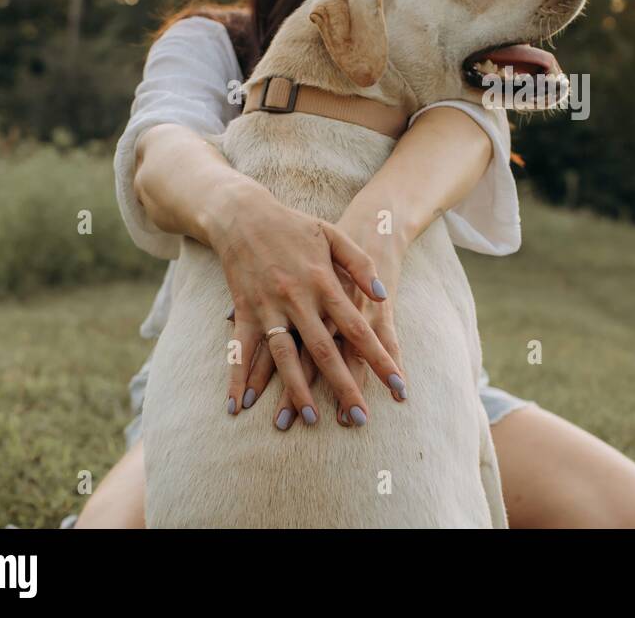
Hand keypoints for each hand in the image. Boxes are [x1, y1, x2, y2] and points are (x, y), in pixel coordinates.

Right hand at [209, 180, 403, 429]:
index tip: (397, 385)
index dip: (379, 358)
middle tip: (361, 420)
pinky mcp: (244, 311)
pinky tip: (238, 406)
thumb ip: (361, 265)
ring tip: (310, 419)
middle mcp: (298, 299)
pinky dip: (237, 378)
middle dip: (344, 386)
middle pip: (325, 350)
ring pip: (285, 356)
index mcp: (324, 282)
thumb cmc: (295, 226)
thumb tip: (384, 296)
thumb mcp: (334, 235)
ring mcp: (268, 307)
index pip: (358, 328)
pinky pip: (241, 350)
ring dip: (295, 389)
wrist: (244, 214)